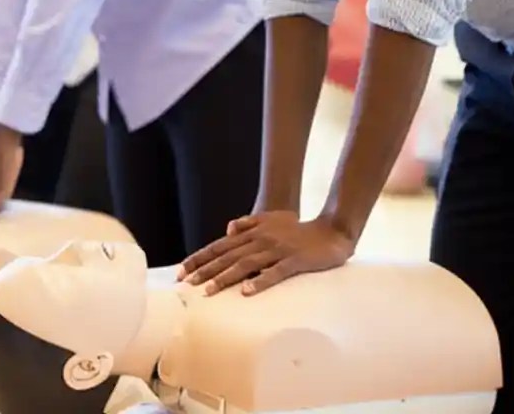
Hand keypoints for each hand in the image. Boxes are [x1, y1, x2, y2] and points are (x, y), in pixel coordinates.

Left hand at [177, 211, 355, 295]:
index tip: (181, 271)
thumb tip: (227, 228)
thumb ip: (248, 223)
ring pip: (246, 265)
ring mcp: (277, 250)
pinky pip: (275, 272)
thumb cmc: (299, 230)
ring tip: (209, 291)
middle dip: (206, 270)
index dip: (200, 258)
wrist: (332, 231)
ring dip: (226, 278)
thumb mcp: (272, 221)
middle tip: (187, 284)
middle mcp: (260, 240)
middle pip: (228, 256)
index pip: (220, 246)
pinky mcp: (295, 261)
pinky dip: (261, 281)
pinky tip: (247, 291)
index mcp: (252, 233)